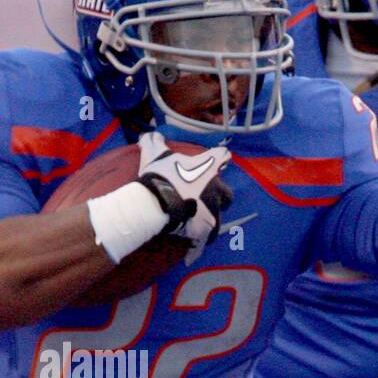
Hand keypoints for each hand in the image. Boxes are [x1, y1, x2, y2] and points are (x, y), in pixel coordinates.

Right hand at [136, 132, 231, 259]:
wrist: (157, 202)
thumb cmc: (159, 175)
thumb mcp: (155, 154)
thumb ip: (154, 142)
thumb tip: (150, 134)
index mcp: (208, 168)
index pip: (221, 156)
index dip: (220, 159)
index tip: (219, 161)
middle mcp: (216, 189)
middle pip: (228, 195)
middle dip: (221, 198)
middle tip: (208, 200)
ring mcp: (214, 211)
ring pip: (219, 218)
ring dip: (211, 219)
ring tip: (199, 222)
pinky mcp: (207, 229)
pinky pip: (208, 237)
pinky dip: (202, 239)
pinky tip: (195, 242)